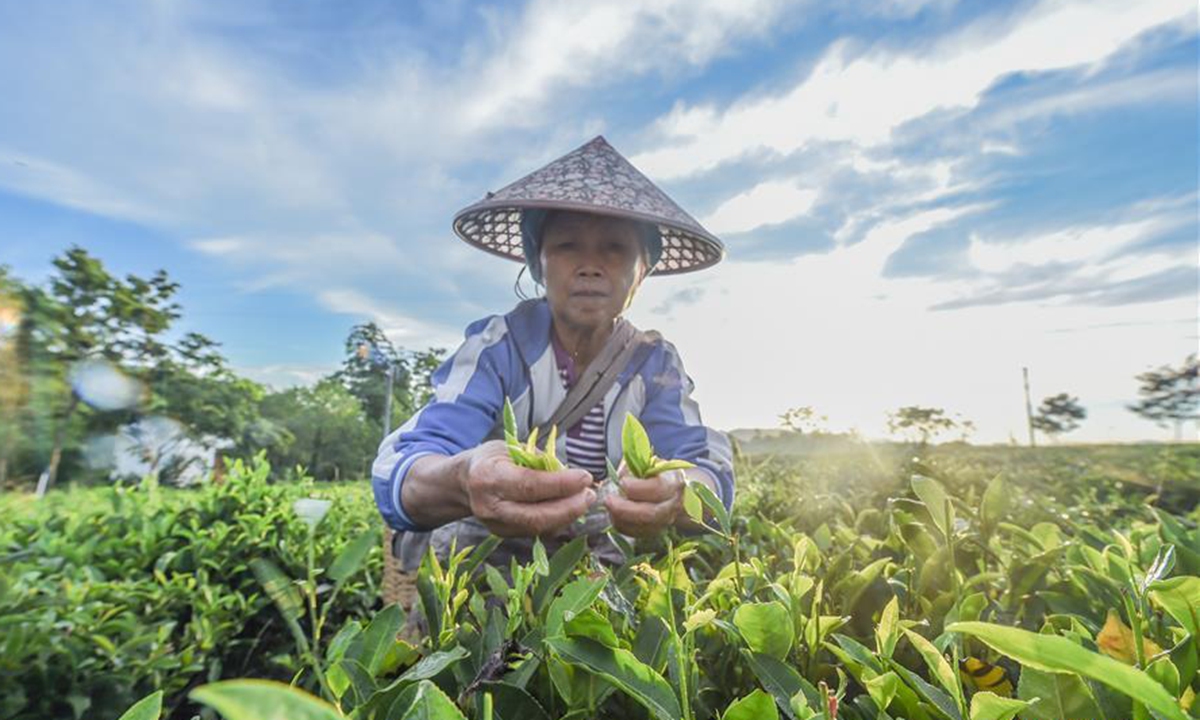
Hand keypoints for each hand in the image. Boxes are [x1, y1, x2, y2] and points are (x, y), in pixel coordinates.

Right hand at [460, 440, 594, 536]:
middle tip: (590, 494)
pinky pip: (537, 532)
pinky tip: (570, 508)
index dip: (561, 484)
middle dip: (569, 507)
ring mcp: (495, 525)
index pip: (530, 485)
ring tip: (585, 500)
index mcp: (487, 478)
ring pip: (539, 528)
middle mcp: (489, 506)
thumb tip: (571, 473)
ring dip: (568, 516)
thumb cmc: (492, 459)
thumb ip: (539, 461)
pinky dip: (558, 521)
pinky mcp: (504, 535)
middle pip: (536, 516)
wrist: (464, 482)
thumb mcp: (511, 447)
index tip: (585, 477)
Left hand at [604, 461, 685, 537]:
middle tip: (608, 500)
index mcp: (672, 481)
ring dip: (622, 519)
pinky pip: (638, 534)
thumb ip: (634, 468)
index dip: (637, 488)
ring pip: (644, 527)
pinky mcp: (657, 531)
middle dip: (625, 509)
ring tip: (609, 508)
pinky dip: (624, 526)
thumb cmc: (656, 473)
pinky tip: (615, 517)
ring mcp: (666, 521)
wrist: (673, 490)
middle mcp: (673, 504)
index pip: (657, 488)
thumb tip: (619, 478)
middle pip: (651, 513)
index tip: (622, 482)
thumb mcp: (647, 463)